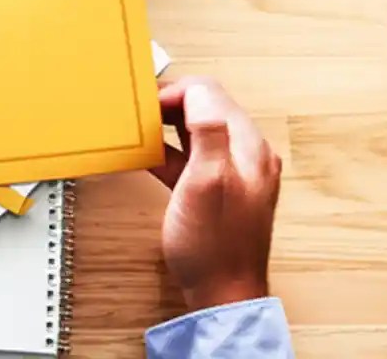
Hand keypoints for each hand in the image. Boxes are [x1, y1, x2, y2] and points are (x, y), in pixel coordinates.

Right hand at [148, 77, 281, 310]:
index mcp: (247, 148)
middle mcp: (246, 155)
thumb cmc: (213, 247)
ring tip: (140, 131)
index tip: (146, 105)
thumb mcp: (205, 184)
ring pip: (197, 131)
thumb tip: (200, 92)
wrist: (224, 293)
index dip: (175, 92)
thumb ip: (208, 135)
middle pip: (205, 108)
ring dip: (167, 126)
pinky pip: (194, 156)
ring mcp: (235, 172)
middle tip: (138, 115)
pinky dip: (171, 151)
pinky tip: (151, 157)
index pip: (210, 94)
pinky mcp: (220, 189)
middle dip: (169, 105)